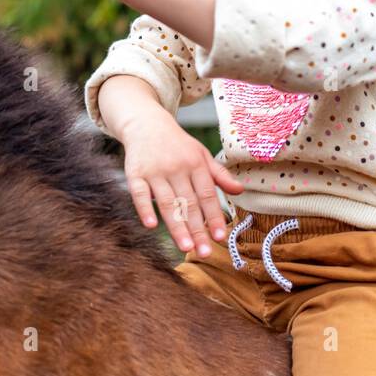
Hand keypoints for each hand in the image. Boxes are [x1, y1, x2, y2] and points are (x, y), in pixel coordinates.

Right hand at [120, 111, 242, 258]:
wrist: (146, 123)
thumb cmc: (177, 144)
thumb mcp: (201, 154)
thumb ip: (219, 175)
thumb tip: (240, 190)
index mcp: (196, 164)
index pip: (207, 195)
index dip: (214, 216)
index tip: (220, 236)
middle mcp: (176, 168)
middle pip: (188, 203)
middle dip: (197, 229)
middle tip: (204, 252)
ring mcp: (155, 171)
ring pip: (166, 202)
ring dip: (176, 226)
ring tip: (186, 247)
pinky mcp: (135, 173)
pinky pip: (139, 193)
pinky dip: (144, 209)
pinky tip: (151, 226)